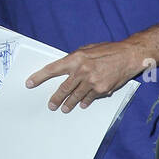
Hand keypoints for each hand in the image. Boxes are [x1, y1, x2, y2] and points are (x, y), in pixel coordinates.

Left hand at [26, 37, 143, 110]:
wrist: (129, 56)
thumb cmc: (109, 50)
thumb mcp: (88, 49)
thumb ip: (76, 60)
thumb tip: (66, 69)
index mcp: (76, 58)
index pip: (52, 69)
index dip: (39, 77)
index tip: (29, 83)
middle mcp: (82, 71)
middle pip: (64, 88)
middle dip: (56, 98)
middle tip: (51, 105)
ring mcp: (92, 82)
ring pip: (76, 96)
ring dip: (69, 104)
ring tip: (64, 108)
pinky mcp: (102, 89)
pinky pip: (90, 98)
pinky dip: (85, 102)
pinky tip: (82, 104)